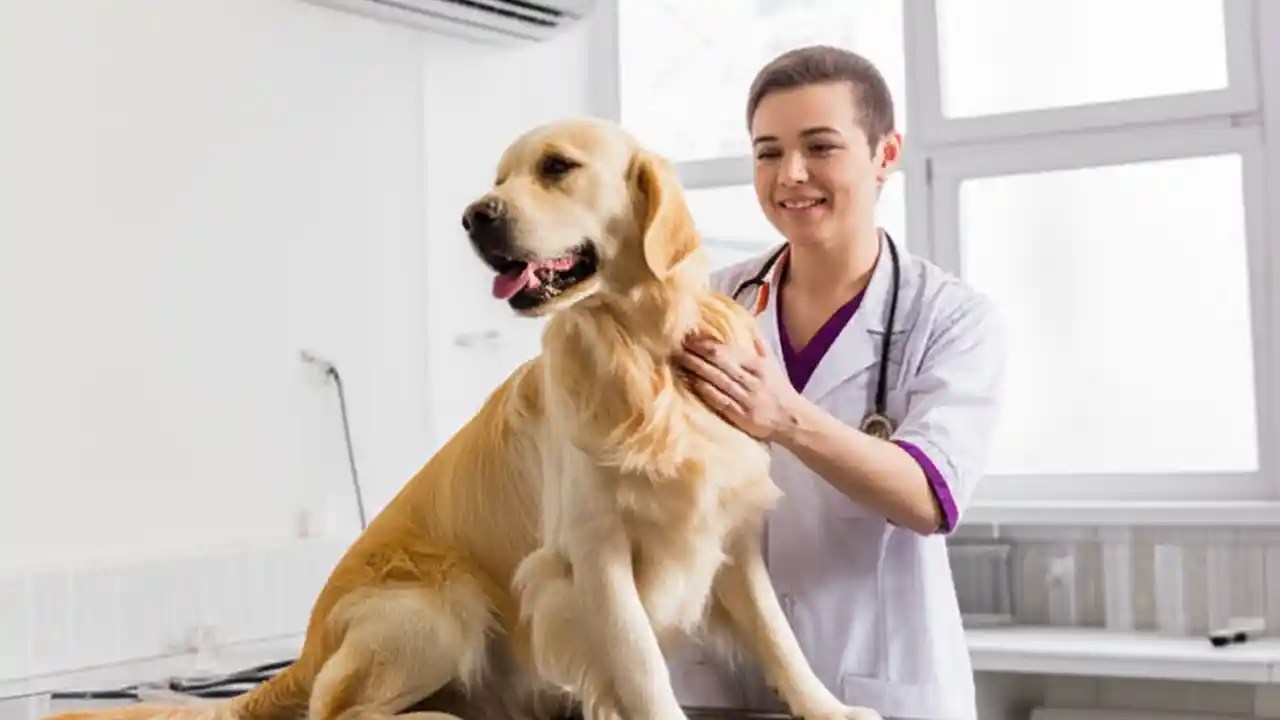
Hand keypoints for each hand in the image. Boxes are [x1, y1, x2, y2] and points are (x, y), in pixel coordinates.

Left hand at [675, 334, 800, 441]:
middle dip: (697, 353)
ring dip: (697, 369)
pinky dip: (705, 390)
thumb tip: (747, 325)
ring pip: (717, 380)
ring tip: (680, 360)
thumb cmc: (778, 390)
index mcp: (758, 365)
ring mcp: (746, 398)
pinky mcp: (741, 416)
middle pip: (720, 363)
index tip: (691, 337)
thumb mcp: (773, 365)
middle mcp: (751, 380)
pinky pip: (720, 400)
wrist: (792, 419)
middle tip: (678, 346)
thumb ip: (759, 346)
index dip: (707, 344)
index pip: (728, 351)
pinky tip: (692, 382)